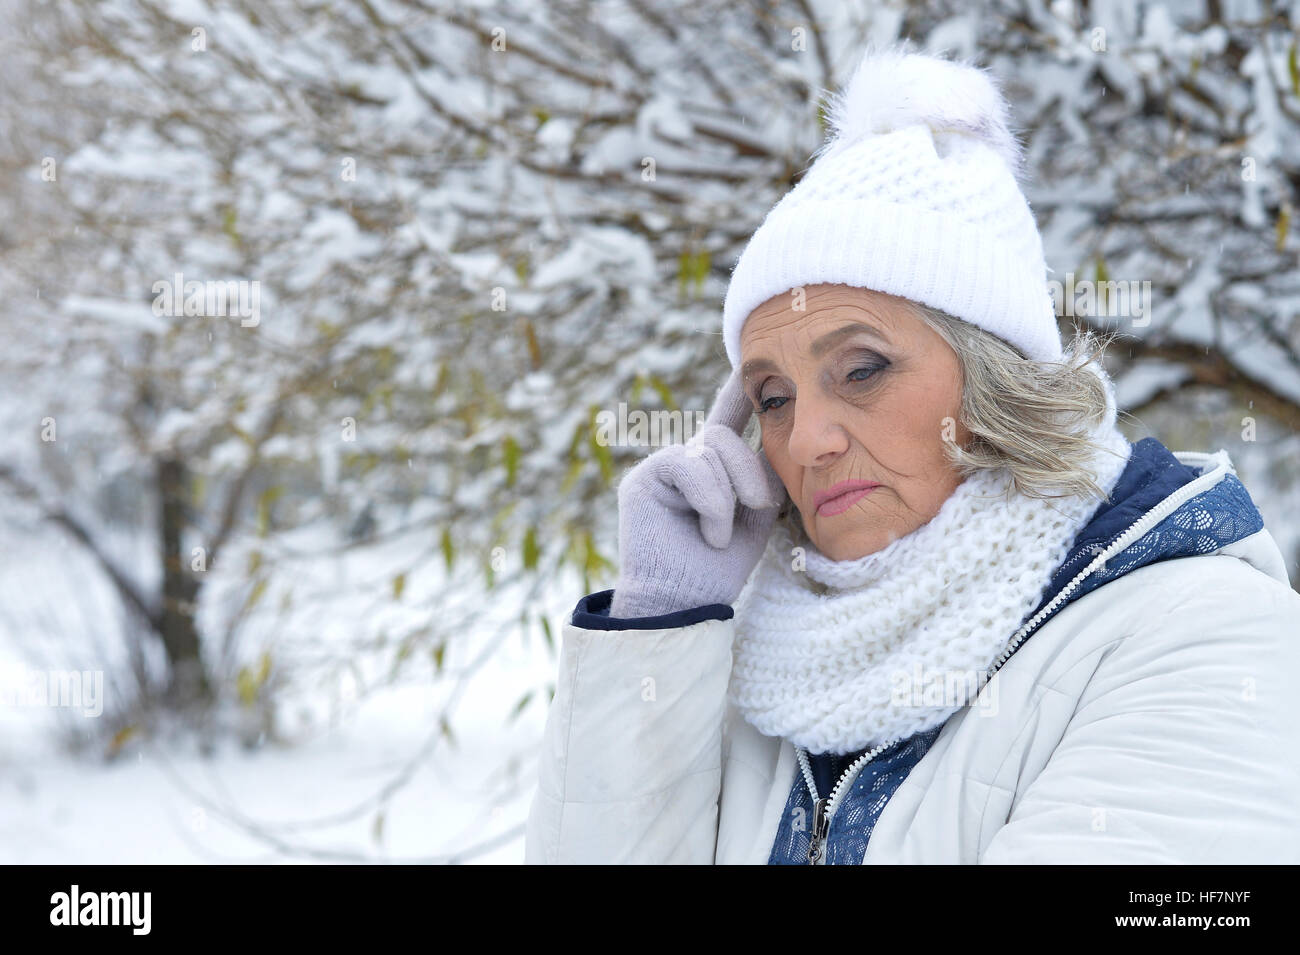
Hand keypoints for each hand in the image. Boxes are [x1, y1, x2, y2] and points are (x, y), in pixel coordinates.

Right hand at [608, 367, 785, 617]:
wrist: (685, 603)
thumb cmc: (717, 569)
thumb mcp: (754, 520)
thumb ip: (760, 479)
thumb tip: (764, 445)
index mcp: (712, 470)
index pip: (725, 421)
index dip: (736, 394)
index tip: (748, 365)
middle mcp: (685, 462)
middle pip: (723, 435)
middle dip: (749, 470)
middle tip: (760, 506)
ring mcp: (661, 469)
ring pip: (709, 448)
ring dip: (728, 496)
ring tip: (719, 534)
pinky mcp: (644, 480)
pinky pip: (688, 464)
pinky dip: (710, 500)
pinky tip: (708, 531)